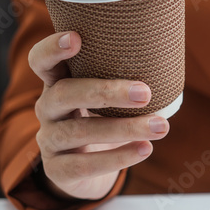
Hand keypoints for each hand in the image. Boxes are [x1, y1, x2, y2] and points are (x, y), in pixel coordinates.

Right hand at [28, 31, 168, 200]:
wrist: (87, 172)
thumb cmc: (103, 121)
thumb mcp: (107, 99)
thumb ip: (122, 79)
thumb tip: (168, 62)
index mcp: (57, 83)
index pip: (41, 61)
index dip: (52, 48)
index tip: (77, 38)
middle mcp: (47, 108)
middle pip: (65, 94)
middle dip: (106, 92)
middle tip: (146, 93)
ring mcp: (49, 140)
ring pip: (80, 131)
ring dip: (124, 128)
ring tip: (160, 127)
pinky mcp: (57, 170)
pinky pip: (85, 164)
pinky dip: (118, 157)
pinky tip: (144, 149)